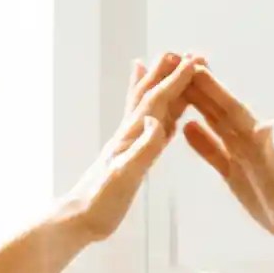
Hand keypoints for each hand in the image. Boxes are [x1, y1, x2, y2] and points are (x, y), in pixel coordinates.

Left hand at [59, 53, 199, 242]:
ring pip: (149, 104)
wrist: (77, 219)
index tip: (196, 61)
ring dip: (160, 83)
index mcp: (132, 135)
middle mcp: (130, 132)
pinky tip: (158, 110)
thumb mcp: (124, 176)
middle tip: (186, 53)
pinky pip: (149, 123)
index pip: (158, 100)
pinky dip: (156, 109)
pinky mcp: (131, 154)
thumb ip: (143, 148)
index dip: (177, 79)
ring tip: (166, 64)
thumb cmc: (100, 202)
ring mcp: (129, 141)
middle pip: (151, 93)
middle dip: (168, 72)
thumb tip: (157, 120)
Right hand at [181, 66, 273, 242]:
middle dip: (201, 89)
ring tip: (177, 89)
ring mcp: (241, 157)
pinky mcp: (236, 174)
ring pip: (215, 127)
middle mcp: (248, 143)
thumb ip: (270, 152)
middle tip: (179, 66)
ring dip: (198, 107)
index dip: (214, 88)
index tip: (195, 67)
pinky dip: (200, 140)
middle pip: (220, 111)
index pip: (232, 110)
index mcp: (257, 141)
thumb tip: (267, 123)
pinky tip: (185, 127)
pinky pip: (214, 153)